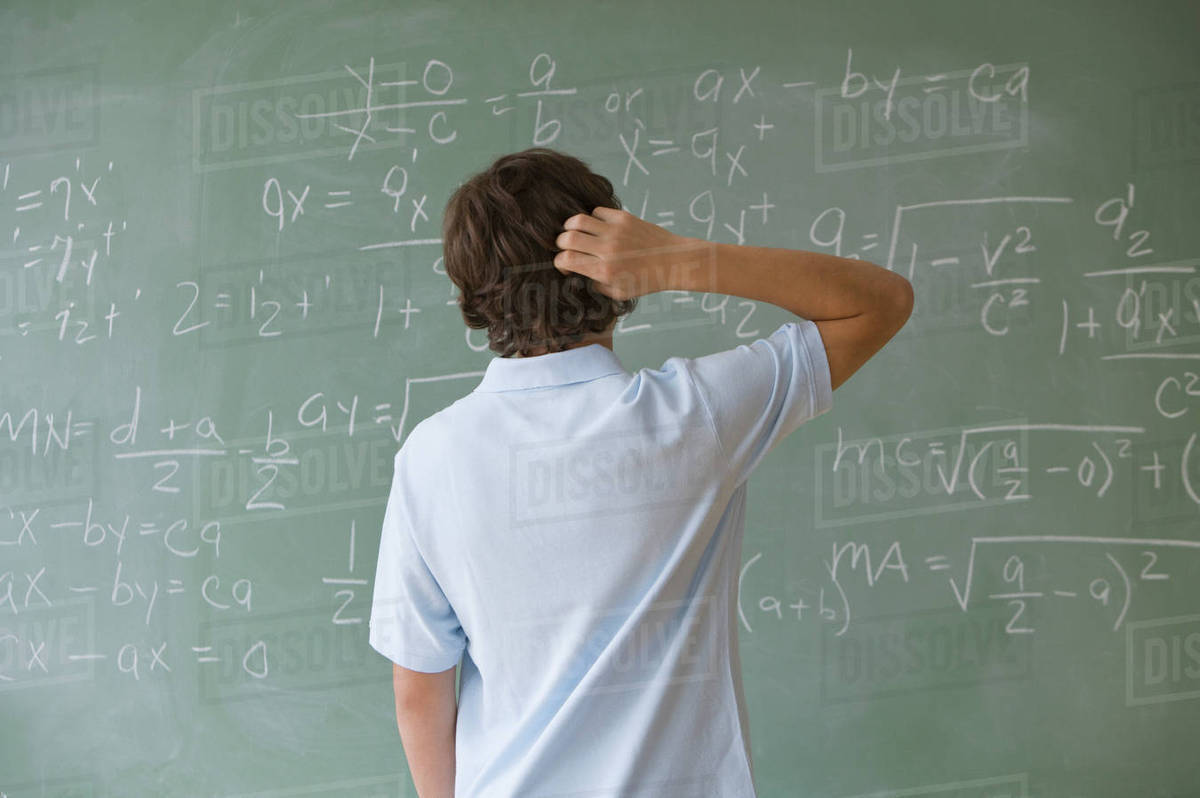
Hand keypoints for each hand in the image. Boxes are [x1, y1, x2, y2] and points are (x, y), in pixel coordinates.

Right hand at [553, 207, 702, 300]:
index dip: (559, 262)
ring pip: (578, 220)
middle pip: (567, 238)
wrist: (674, 261)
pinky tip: (598, 227)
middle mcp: (608, 250)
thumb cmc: (646, 280)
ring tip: (576, 232)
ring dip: (571, 227)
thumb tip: (578, 273)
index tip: (565, 264)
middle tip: (567, 247)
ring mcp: (615, 231)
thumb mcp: (620, 293)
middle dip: (560, 243)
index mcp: (605, 271)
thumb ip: (596, 285)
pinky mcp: (624, 218)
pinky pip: (596, 211)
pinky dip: (592, 218)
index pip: (566, 260)